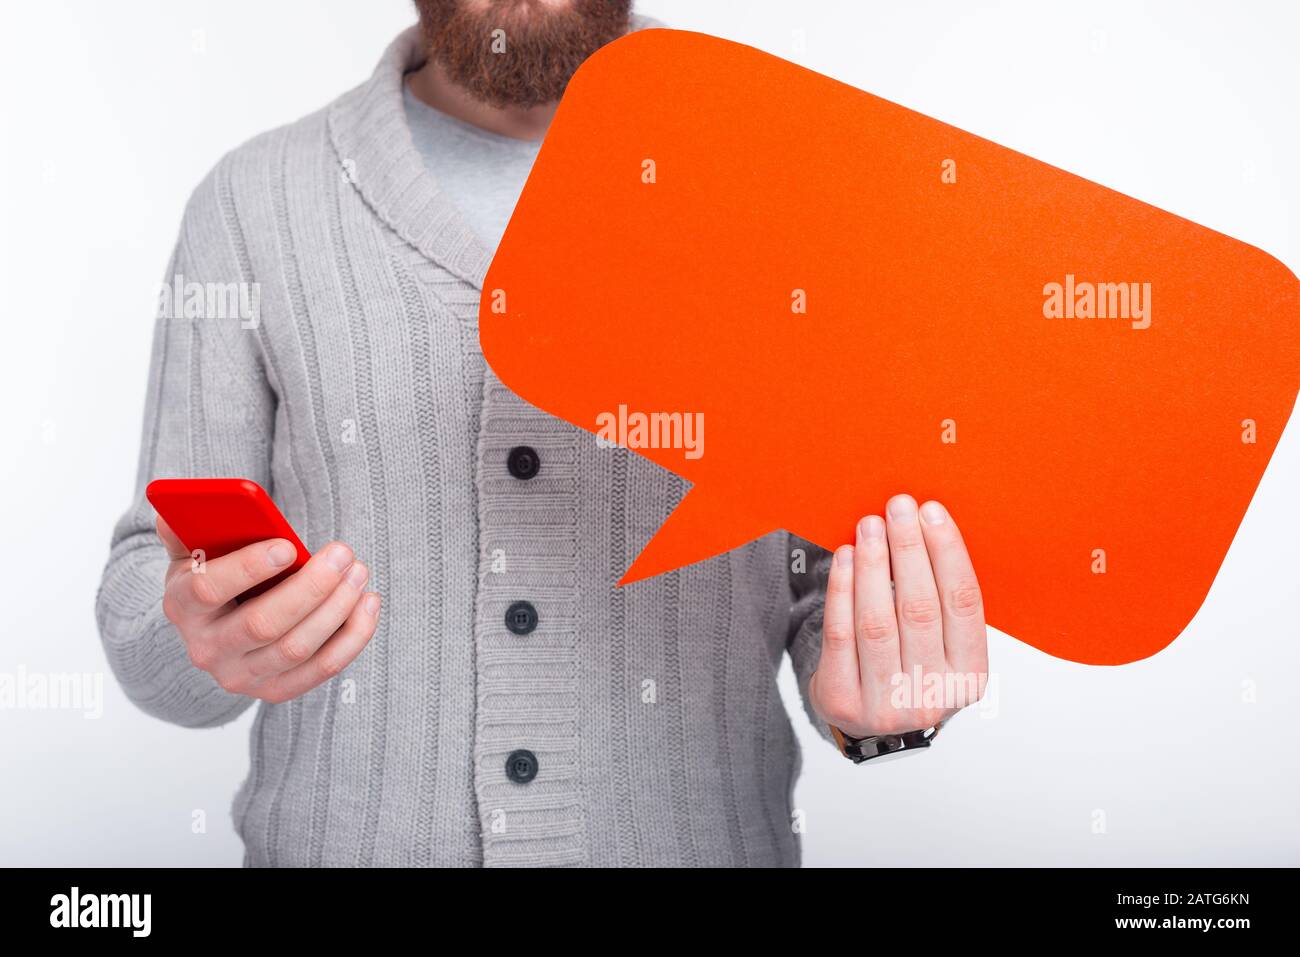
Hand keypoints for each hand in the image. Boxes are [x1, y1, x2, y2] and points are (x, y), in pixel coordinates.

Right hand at [157, 518, 380, 703]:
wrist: (217, 628)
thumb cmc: (216, 573)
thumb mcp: (195, 548)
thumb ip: (190, 524)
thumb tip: (179, 504)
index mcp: (182, 605)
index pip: (208, 589)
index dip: (248, 568)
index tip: (287, 547)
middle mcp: (207, 649)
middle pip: (263, 624)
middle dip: (311, 587)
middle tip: (343, 554)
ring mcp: (241, 675)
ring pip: (297, 648)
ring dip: (337, 609)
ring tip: (358, 573)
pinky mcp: (275, 690)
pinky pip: (322, 669)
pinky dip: (352, 637)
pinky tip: (368, 603)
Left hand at [809, 494, 987, 738]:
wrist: (865, 719)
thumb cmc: (908, 665)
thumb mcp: (940, 646)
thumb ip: (940, 600)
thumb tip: (926, 524)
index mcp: (970, 678)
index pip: (963, 604)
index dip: (948, 554)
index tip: (933, 513)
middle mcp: (932, 697)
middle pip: (920, 609)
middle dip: (909, 550)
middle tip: (898, 507)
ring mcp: (886, 705)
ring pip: (877, 622)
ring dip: (874, 565)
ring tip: (869, 525)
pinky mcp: (843, 701)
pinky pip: (840, 635)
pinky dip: (842, 590)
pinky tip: (845, 558)